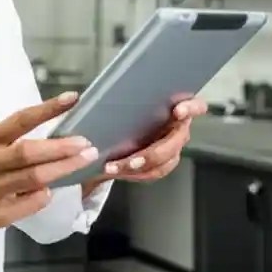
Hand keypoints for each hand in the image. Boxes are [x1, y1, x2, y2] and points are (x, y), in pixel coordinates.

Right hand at [0, 92, 99, 234]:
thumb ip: (12, 145)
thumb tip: (54, 146)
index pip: (21, 120)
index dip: (47, 109)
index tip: (71, 99)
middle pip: (29, 152)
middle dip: (61, 148)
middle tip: (86, 144)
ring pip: (33, 178)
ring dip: (61, 170)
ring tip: (84, 162)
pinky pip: (28, 204)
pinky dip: (43, 197)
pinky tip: (49, 192)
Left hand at [87, 97, 206, 186]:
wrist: (104, 140)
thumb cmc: (111, 116)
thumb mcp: (106, 104)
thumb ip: (102, 99)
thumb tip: (76, 97)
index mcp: (171, 108)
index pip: (194, 106)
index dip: (190, 108)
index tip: (177, 111)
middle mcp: (175, 128)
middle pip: (177, 142)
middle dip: (153, 153)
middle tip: (132, 161)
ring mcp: (170, 148)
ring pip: (165, 161)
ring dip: (141, 166)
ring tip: (115, 167)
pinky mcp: (160, 164)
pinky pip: (154, 172)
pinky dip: (135, 173)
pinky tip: (116, 170)